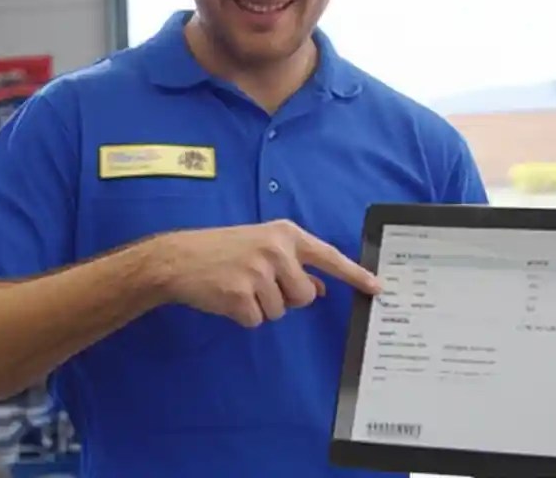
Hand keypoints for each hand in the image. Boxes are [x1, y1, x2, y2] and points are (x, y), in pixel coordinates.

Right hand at [154, 220, 381, 327]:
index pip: (329, 256)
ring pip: (281, 312)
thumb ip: (294, 264)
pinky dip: (243, 316)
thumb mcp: (262, 248)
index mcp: (285, 234)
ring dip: (261, 307)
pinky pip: (257, 321)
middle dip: (286, 299)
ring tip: (239, 286)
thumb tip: (320, 289)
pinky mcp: (240, 294)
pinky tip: (227, 297)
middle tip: (259, 284)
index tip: (378, 286)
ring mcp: (258, 272)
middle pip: (305, 296)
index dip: (355, 274)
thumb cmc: (222, 251)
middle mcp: (276, 250)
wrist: (177, 259)